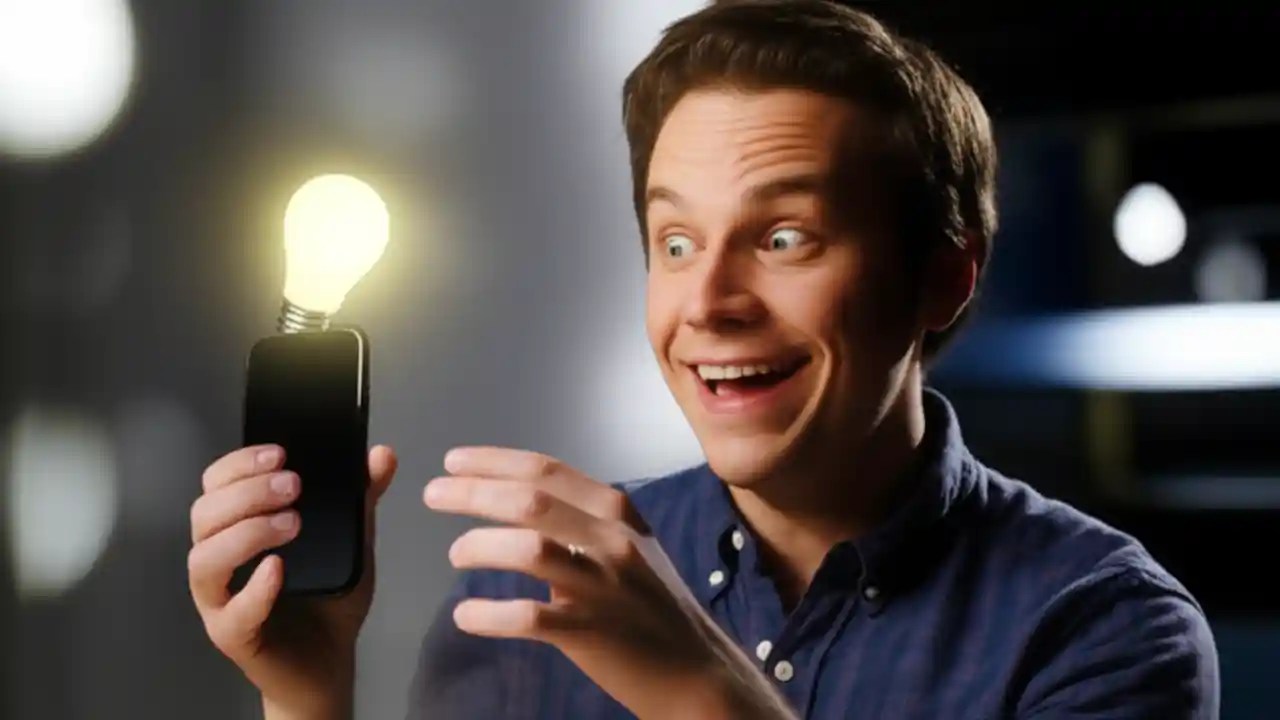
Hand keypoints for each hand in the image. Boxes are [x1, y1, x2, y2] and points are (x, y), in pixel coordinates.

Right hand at [188, 443, 396, 718]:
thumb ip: (361, 497)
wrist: (329, 659)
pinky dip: (254, 587)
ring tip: (293, 524)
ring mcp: (220, 599)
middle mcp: (219, 558)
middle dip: (247, 492)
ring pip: (204, 559)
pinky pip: (231, 610)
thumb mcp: (352, 538)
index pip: (216, 484)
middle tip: (294, 485)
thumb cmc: (329, 594)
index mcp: (238, 526)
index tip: (280, 452)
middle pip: (204, 514)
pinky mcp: (233, 635)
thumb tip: (381, 454)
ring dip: (246, 533)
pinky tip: (279, 569)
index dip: (240, 463)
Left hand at [424, 447, 794, 719]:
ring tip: (456, 555)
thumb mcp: (625, 545)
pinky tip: (466, 614)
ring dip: (479, 547)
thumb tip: (518, 503)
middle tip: (434, 495)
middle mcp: (611, 539)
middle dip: (472, 493)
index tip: (453, 461)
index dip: (493, 462)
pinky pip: (527, 617)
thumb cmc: (650, 603)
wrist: (694, 667)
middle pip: (528, 501)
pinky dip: (489, 613)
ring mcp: (602, 585)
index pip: (545, 471)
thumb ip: (580, 522)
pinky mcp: (590, 631)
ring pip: (527, 550)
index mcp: (615, 512)